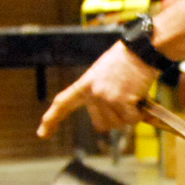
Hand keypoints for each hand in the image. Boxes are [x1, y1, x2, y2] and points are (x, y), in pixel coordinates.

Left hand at [37, 43, 156, 137]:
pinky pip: (131, 119)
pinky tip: (139, 97)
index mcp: (84, 84)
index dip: (52, 119)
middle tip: (124, 98)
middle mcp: (92, 93)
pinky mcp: (121, 101)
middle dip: (114, 117)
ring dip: (128, 114)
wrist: (141, 50)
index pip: (63, 103)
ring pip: (118, 123)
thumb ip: (98, 93)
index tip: (43, 133)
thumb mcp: (103, 75)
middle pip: (100, 124)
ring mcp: (106, 98)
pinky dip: (139, 113)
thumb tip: (106, 119)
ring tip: (132, 94)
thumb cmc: (126, 60)